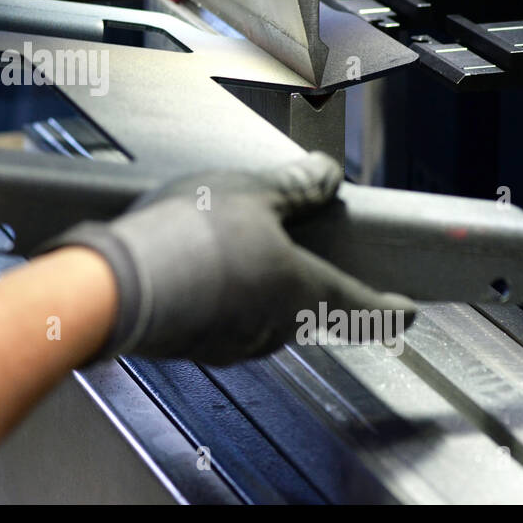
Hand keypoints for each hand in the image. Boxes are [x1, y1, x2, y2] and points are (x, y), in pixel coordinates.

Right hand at [41, 153, 416, 364]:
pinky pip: (218, 321)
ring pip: (261, 316)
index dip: (388, 309)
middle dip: (305, 282)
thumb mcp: (251, 192)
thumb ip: (295, 188)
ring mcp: (231, 342)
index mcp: (304, 291)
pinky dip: (215, 297)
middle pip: (308, 310)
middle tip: (291, 248)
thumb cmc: (188, 237)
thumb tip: (328, 177)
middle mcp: (274, 328)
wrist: (116, 282)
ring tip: (226, 246)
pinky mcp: (191, 345)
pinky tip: (189, 267)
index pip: (364, 308)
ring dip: (255, 288)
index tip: (405, 310)